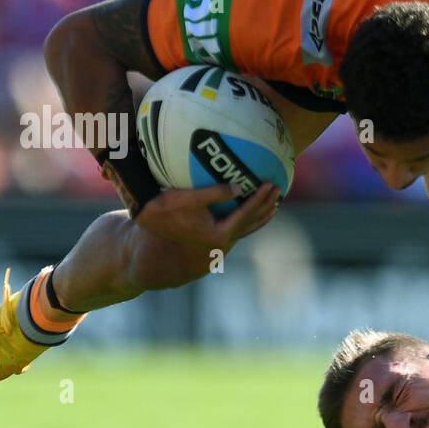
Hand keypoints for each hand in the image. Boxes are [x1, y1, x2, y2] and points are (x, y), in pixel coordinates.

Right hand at [135, 183, 280, 248]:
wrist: (148, 237)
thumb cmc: (164, 213)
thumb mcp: (188, 200)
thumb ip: (215, 194)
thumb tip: (240, 186)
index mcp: (219, 235)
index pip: (246, 214)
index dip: (259, 198)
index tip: (271, 184)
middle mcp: (223, 243)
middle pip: (252, 223)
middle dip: (267, 206)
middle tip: (280, 190)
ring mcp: (218, 244)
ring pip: (247, 228)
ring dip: (261, 215)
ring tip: (275, 203)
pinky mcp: (213, 240)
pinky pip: (237, 227)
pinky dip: (247, 218)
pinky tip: (249, 207)